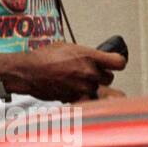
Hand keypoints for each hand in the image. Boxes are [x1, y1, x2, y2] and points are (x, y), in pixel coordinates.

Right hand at [0, 43, 126, 102]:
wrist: (28, 71)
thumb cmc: (44, 57)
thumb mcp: (68, 47)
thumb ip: (85, 55)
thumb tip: (94, 60)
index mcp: (89, 56)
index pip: (119, 62)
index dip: (117, 63)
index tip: (114, 63)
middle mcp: (88, 72)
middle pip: (109, 78)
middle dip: (101, 76)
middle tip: (89, 72)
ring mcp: (82, 88)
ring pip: (97, 90)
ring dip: (90, 86)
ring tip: (76, 80)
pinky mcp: (75, 99)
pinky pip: (85, 98)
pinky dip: (81, 95)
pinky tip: (71, 88)